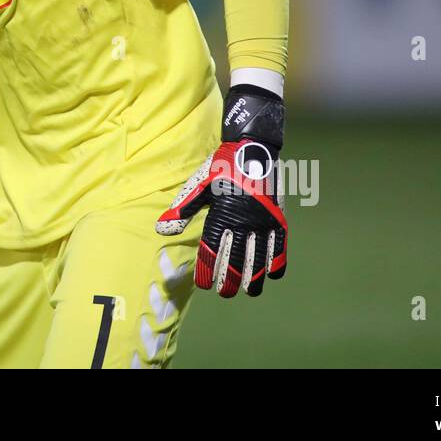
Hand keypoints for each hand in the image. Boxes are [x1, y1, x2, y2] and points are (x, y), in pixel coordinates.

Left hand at [155, 87, 287, 296]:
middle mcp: (243, 221)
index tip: (204, 285)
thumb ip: (183, 209)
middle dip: (229, 280)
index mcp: (221, 214)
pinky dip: (276, 263)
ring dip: (253, 279)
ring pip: (259, 259)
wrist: (252, 147)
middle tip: (223, 292)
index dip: (207, 271)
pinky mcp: (277, 218)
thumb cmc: (221, 167)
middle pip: (236, 261)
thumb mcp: (199, 185)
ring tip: (247, 292)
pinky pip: (279, 247)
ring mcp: (263, 221)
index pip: (212, 251)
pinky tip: (271, 276)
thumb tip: (161, 230)